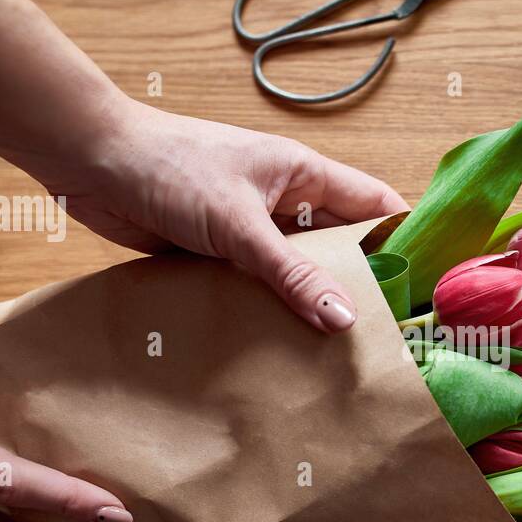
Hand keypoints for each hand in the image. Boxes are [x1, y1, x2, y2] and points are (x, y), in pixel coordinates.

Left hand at [0, 0, 407, 333]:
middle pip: (341, 250)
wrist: (91, 163)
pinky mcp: (219, 255)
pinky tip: (280, 351)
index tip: (429, 290)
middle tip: (386, 342)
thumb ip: (290, 272)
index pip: (376, 208)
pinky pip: (257, 289)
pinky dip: (268, 315)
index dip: (406, 242)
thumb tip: (344, 319)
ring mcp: (252, 231)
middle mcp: (286, 203)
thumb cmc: (169, 167)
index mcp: (305, 176)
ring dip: (310, 307)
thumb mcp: (238, 223)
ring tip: (338, 358)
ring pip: (298, 274)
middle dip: (362, 288)